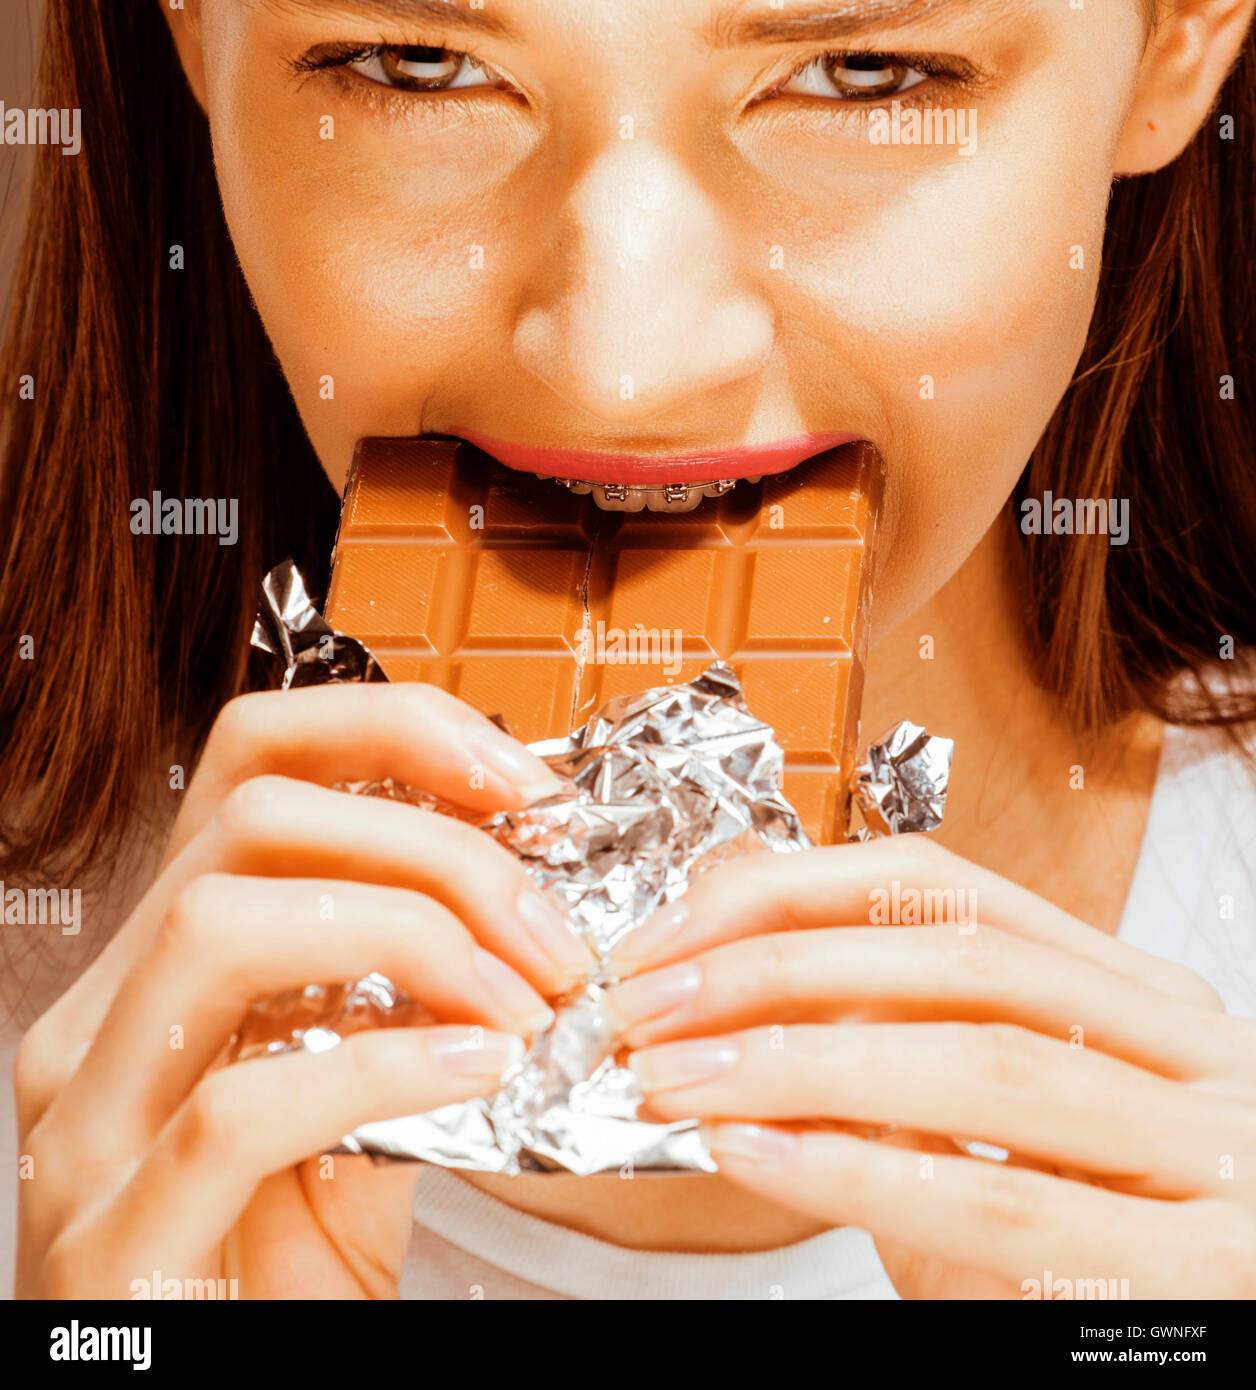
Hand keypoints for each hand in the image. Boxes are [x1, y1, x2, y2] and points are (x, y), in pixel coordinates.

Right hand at [15, 683, 593, 1298]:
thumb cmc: (301, 1253)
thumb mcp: (364, 1090)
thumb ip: (408, 982)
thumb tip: (528, 879)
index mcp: (170, 958)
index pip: (251, 759)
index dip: (392, 731)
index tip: (523, 781)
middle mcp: (106, 1016)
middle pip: (255, 820)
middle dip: (439, 847)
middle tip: (554, 930)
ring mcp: (89, 1125)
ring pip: (222, 925)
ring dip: (412, 938)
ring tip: (525, 1003)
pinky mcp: (113, 1243)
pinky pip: (238, 1107)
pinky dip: (384, 1068)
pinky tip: (483, 1074)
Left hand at [604, 837, 1255, 1298]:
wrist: (1244, 1330)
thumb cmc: (1115, 1231)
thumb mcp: (1016, 1123)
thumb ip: (907, 1058)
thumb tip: (743, 1014)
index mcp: (1133, 990)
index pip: (944, 885)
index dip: (792, 890)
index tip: (675, 928)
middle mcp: (1183, 1047)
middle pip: (956, 956)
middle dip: (776, 968)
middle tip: (651, 1002)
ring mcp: (1208, 1154)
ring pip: (983, 1064)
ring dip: (800, 1062)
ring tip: (680, 1077)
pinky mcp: (1199, 1270)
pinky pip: (1003, 1207)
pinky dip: (862, 1174)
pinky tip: (759, 1156)